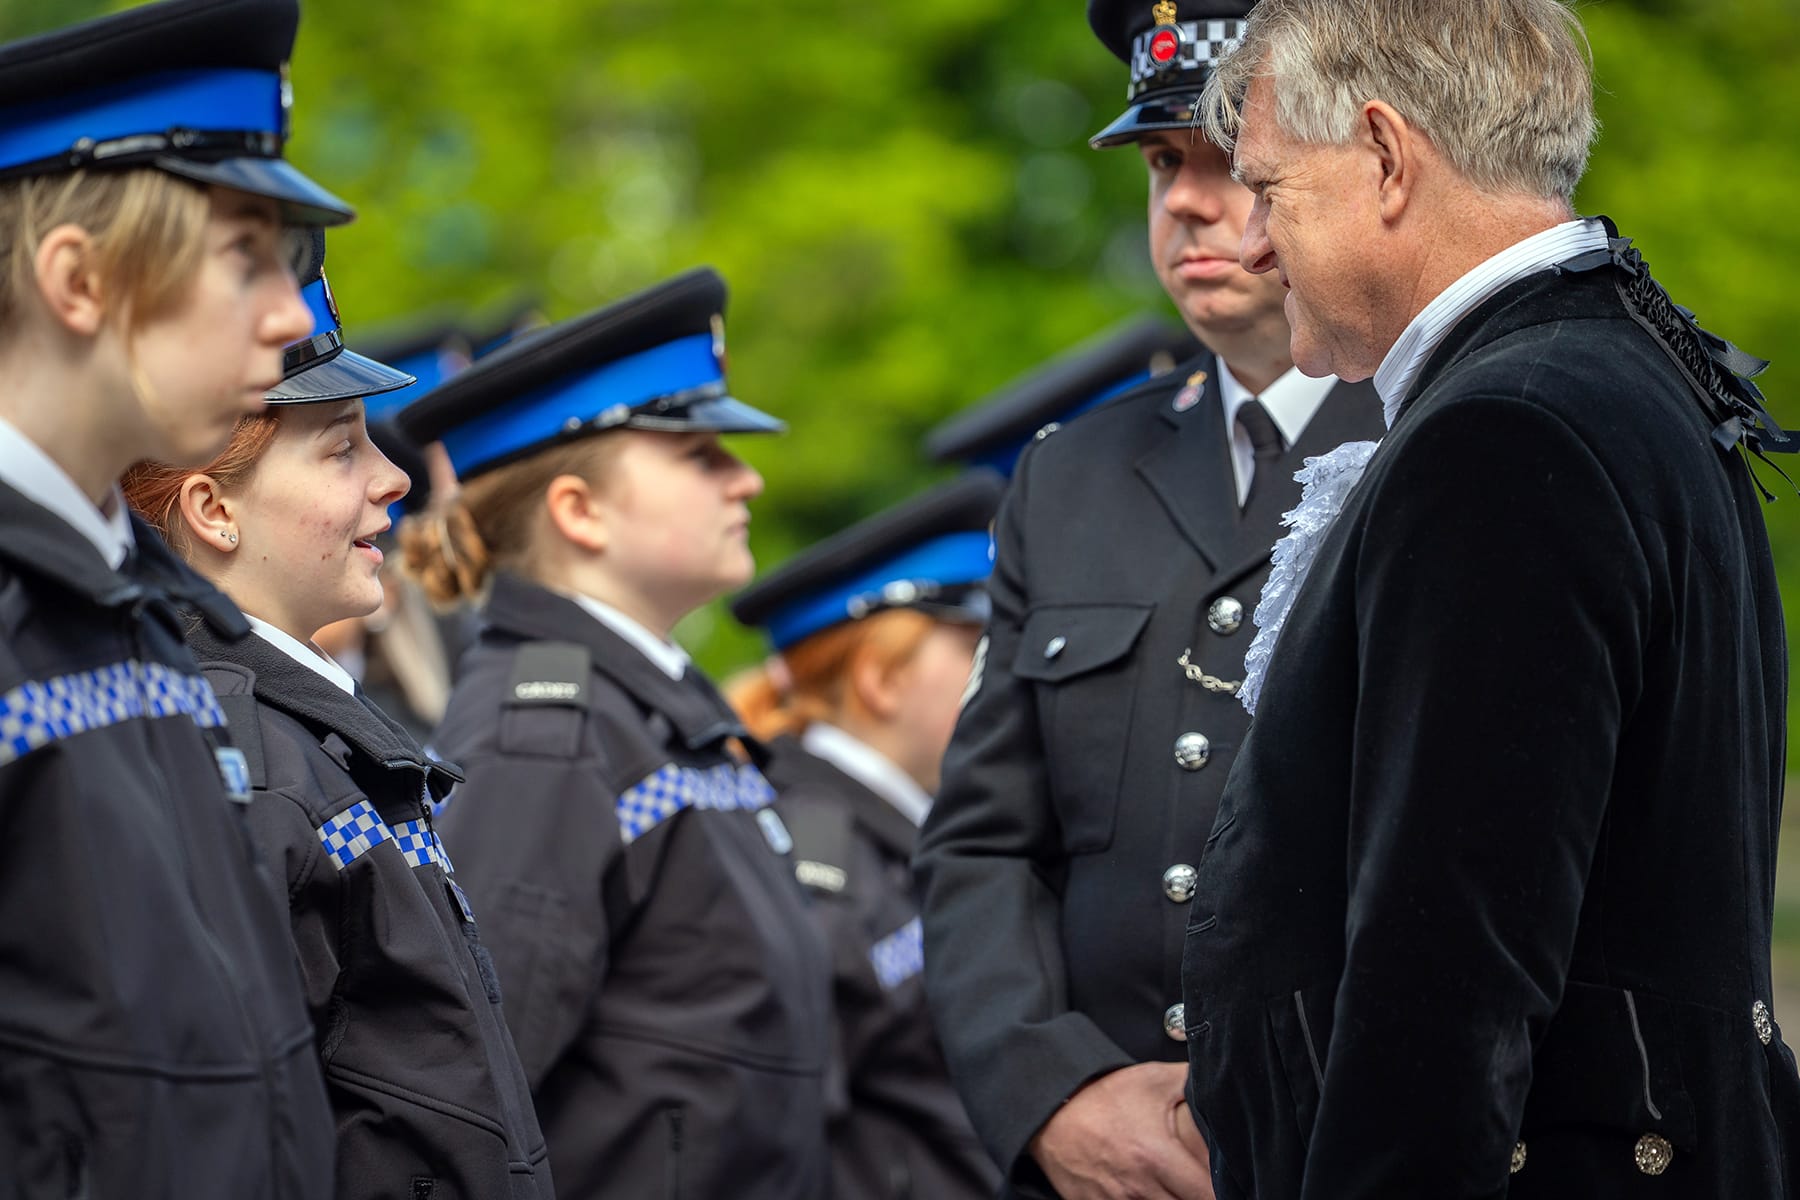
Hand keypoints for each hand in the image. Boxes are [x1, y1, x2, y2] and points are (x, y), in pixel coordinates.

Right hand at [1028, 1062, 1214, 1199]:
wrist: (1051, 1110)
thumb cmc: (1104, 1096)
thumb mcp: (1152, 1079)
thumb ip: (1191, 1081)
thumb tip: (1224, 1076)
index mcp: (1156, 1156)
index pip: (1207, 1195)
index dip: (1220, 1192)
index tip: (1225, 1184)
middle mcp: (1138, 1187)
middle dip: (1196, 1198)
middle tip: (1199, 1187)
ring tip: (1174, 1189)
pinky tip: (1147, 1194)